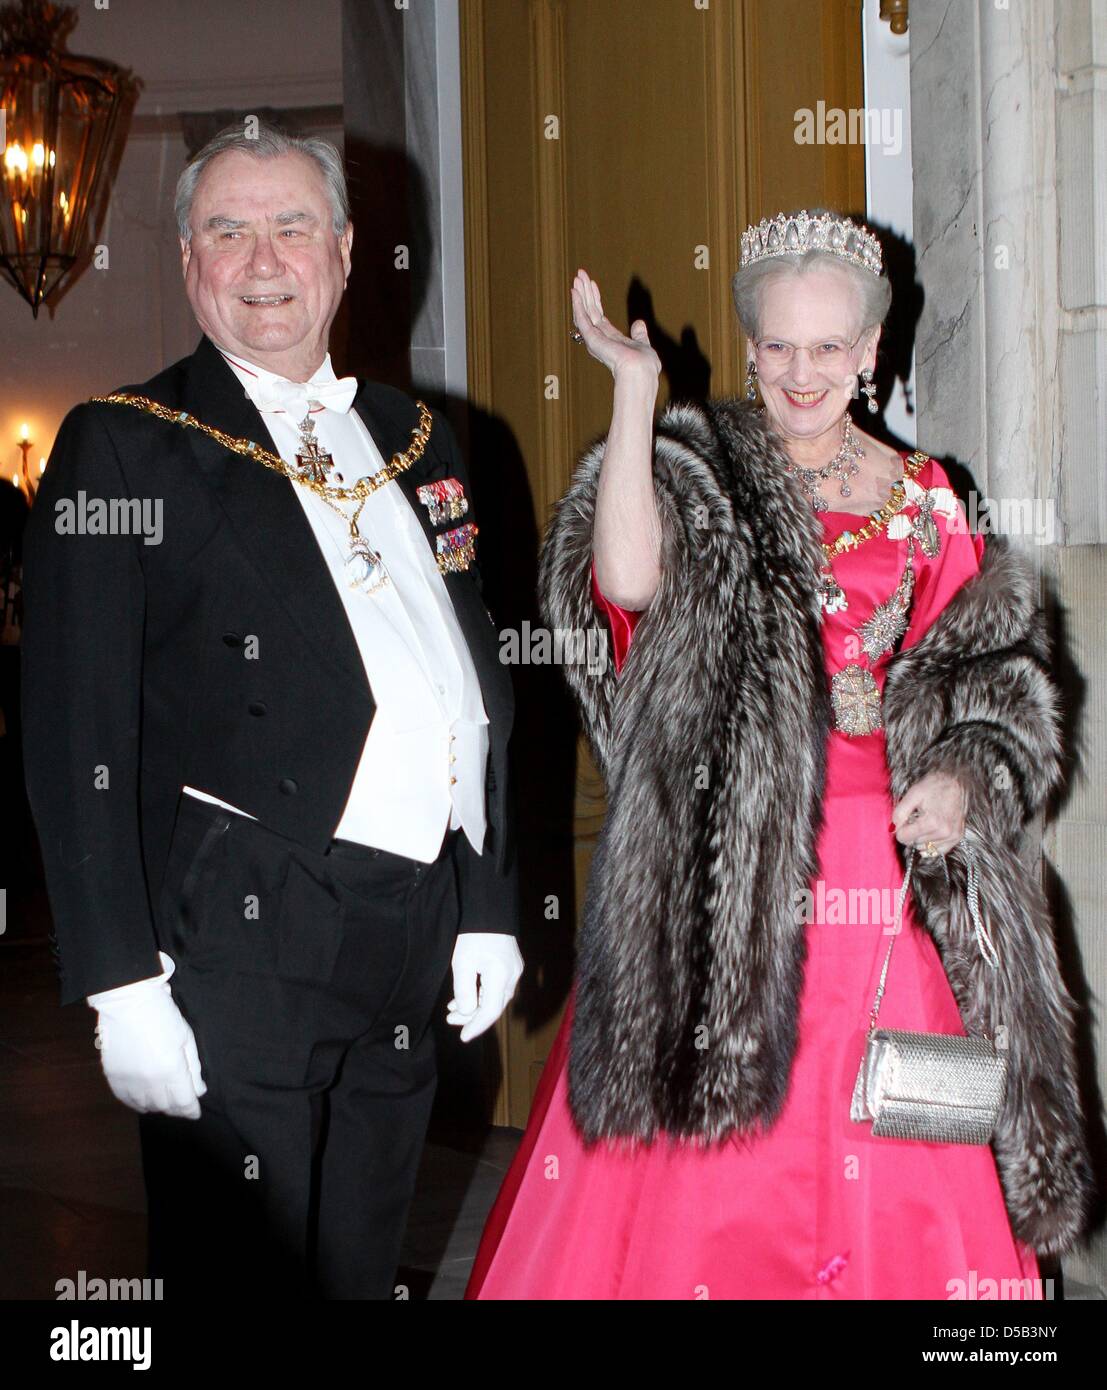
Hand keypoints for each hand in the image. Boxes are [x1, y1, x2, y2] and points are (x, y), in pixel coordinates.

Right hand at [87, 952, 206, 1118]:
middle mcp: (149, 1080)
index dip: (191, 1110)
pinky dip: (137, 1102)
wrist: (127, 1001)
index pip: (183, 1102)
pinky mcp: (113, 1076)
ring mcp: (129, 1080)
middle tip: (182, 1104)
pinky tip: (144, 1098)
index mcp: (171, 1069)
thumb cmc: (162, 1014)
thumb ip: (193, 1067)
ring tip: (165, 1099)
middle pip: (166, 1106)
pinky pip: (126, 1099)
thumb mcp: (185, 1037)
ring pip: (146, 1105)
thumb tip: (198, 1090)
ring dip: (158, 1105)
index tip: (195, 1112)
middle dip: (177, 1108)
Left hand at [446, 933, 523, 1042]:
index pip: (490, 1012)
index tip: (463, 1037)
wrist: (489, 910)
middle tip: (450, 1020)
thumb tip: (465, 1013)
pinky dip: (482, 995)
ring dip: (476, 1006)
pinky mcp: (511, 965)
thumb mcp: (462, 962)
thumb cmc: (473, 934)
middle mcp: (512, 976)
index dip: (476, 1026)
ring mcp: (514, 970)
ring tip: (453, 1010)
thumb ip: (464, 990)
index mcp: (500, 976)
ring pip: (496, 998)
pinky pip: (497, 987)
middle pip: (494, 1007)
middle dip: (472, 1017)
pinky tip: (466, 996)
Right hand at [571, 269, 661, 382]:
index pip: (599, 315)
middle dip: (585, 292)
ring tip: (577, 277)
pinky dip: (577, 304)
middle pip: (590, 310)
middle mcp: (600, 338)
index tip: (592, 284)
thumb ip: (638, 334)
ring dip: (580, 294)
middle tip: (580, 274)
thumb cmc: (644, 365)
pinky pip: (582, 318)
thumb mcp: (642, 344)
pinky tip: (574, 291)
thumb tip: (638, 323)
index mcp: (610, 339)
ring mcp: (594, 339)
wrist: (640, 371)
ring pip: (584, 311)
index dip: (595, 298)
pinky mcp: (591, 338)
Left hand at [891, 771, 966, 855]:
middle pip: (914, 842)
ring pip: (924, 847)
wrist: (957, 782)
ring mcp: (952, 836)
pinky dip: (931, 844)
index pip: (904, 838)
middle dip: (911, 831)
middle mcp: (944, 832)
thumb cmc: (934, 786)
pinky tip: (930, 832)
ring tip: (926, 821)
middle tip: (917, 817)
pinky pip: (938, 850)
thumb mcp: (913, 794)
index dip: (900, 828)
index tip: (904, 818)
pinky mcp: (957, 837)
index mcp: (932, 822)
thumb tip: (893, 829)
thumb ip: (900, 812)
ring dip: (921, 837)